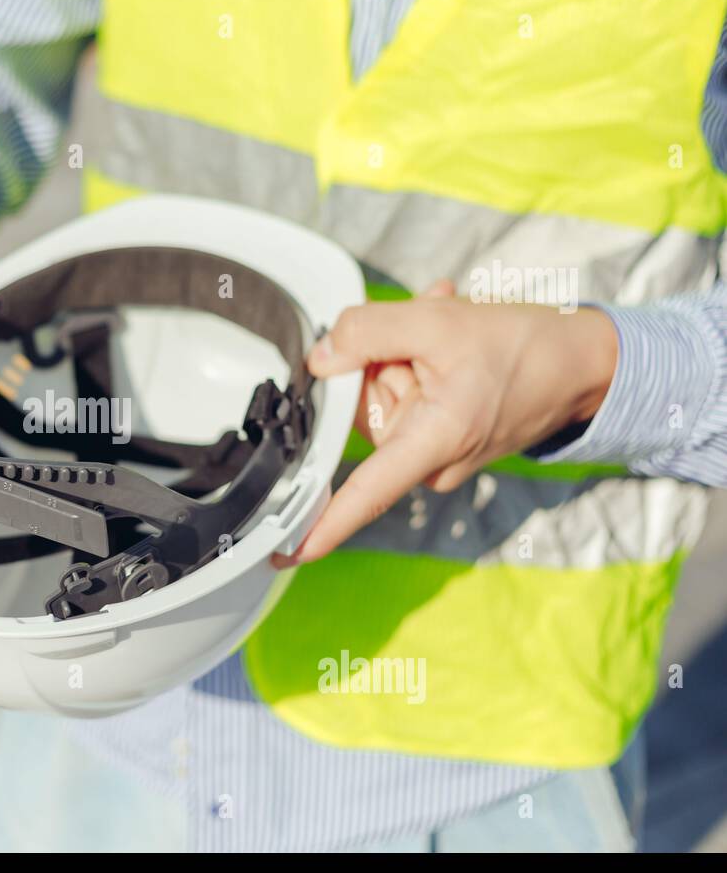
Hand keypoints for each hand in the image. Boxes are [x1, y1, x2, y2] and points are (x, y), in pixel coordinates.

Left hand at [272, 281, 616, 566]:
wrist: (590, 363)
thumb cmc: (528, 347)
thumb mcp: (439, 320)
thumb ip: (369, 333)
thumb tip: (322, 359)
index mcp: (433, 442)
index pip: (364, 494)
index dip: (320, 525)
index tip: (283, 552)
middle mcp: (434, 462)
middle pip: (367, 415)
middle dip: (384, 363)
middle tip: (422, 335)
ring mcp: (440, 455)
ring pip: (387, 400)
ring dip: (404, 356)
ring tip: (443, 329)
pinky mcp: (446, 442)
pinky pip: (410, 402)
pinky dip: (419, 366)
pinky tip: (446, 340)